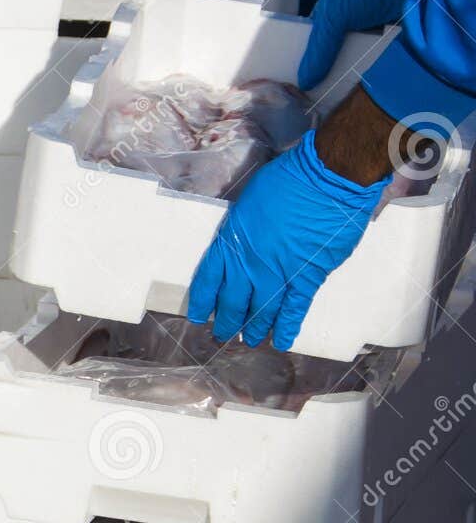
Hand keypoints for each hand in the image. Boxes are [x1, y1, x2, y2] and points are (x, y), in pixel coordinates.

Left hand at [186, 131, 388, 349]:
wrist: (325, 180)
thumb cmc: (286, 181)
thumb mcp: (247, 203)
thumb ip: (241, 229)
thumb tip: (243, 242)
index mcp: (230, 242)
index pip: (207, 280)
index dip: (202, 301)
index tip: (198, 315)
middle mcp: (249, 264)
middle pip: (232, 301)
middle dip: (226, 321)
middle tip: (222, 335)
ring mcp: (278, 274)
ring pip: (261, 311)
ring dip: (253, 328)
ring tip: (248, 340)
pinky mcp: (308, 277)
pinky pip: (294, 310)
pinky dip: (286, 328)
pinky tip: (281, 341)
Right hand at [296, 0, 422, 90]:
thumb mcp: (333, 21)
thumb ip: (319, 52)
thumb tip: (304, 83)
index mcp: (324, 12)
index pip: (308, 40)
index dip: (302, 59)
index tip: (297, 81)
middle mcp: (343, 18)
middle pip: (329, 48)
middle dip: (324, 67)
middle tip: (316, 93)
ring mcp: (365, 23)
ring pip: (350, 50)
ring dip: (346, 66)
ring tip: (335, 91)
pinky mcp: (384, 28)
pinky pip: (371, 49)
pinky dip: (366, 60)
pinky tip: (359, 76)